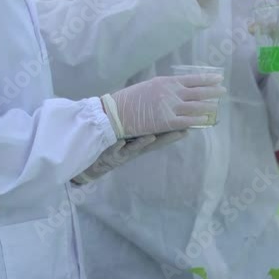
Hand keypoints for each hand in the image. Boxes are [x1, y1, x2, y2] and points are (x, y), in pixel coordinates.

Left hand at [71, 131, 186, 184]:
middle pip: (153, 143)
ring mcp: (122, 153)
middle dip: (168, 137)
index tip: (189, 124)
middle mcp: (134, 149)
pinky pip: (113, 150)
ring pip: (135, 147)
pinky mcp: (109, 155)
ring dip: (144, 142)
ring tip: (154, 135)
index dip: (173, 131)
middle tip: (183, 130)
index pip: (159, 136)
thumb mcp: (125, 140)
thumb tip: (149, 113)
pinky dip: (118, 146)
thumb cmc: (108, 149)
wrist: (89, 164)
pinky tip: (122, 142)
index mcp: (138, 143)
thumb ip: (137, 129)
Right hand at [101, 74, 224, 138]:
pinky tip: (206, 120)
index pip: (192, 79)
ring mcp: (170, 108)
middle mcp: (171, 92)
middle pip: (198, 91)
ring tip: (217, 105)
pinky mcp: (166, 122)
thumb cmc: (130, 99)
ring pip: (195, 106)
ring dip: (208, 106)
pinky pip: (186, 121)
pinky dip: (198, 120)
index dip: (207, 78)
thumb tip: (179, 86)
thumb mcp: (150, 86)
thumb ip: (166, 87)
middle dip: (212, 91)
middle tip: (223, 90)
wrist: (117, 112)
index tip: (219, 77)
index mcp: (167, 82)